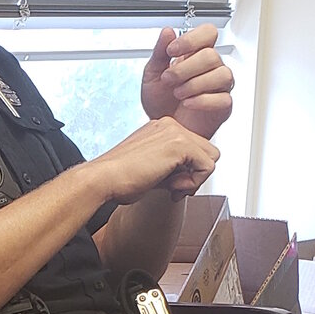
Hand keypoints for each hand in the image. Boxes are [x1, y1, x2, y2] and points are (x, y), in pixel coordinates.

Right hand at [89, 117, 219, 204]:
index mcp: (161, 128)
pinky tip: (173, 187)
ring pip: (211, 157)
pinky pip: (208, 166)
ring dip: (196, 179)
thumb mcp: (151, 169)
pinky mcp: (180, 144)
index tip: (169, 185)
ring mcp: (175, 132)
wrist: (103, 180)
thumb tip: (192, 179)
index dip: (187, 171)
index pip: (193, 148)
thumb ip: (173, 169)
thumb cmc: (119, 180)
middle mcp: (169, 125)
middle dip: (195, 173)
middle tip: (174, 188)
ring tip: (173, 187)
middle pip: (207, 150)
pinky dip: (195, 183)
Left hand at [141, 22, 233, 139]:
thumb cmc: (161, 103)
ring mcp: (220, 86)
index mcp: (195, 54)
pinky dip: (202, 100)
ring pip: (222, 74)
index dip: (192, 38)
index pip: (208, 32)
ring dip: (195, 84)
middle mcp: (212, 67)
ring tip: (178, 93)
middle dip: (186, 67)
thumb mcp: (152, 75)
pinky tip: (187, 103)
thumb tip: (167, 31)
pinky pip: (223, 98)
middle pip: (212, 55)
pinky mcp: (223, 105)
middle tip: (168, 79)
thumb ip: (159, 53)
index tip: (172, 50)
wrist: (164, 130)